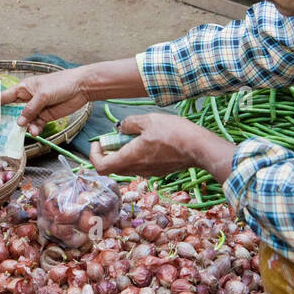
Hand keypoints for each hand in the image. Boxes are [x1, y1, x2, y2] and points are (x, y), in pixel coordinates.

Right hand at [0, 67, 90, 135]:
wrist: (82, 87)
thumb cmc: (61, 84)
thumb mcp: (43, 96)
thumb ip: (30, 109)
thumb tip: (19, 123)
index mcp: (24, 88)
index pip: (4, 96)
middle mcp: (28, 99)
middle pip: (13, 111)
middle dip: (7, 120)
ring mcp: (37, 108)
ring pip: (26, 121)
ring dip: (26, 126)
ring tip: (30, 131)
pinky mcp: (46, 116)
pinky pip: (36, 125)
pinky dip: (36, 129)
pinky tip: (38, 131)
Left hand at [88, 113, 234, 180]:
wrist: (199, 148)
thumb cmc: (174, 132)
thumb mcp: (149, 120)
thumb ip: (130, 124)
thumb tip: (121, 128)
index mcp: (130, 157)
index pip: (101, 166)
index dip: (94, 155)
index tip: (98, 143)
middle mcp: (137, 169)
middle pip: (113, 167)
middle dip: (110, 152)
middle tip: (116, 137)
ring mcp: (148, 172)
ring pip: (127, 167)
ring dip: (124, 154)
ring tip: (135, 137)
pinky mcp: (159, 171)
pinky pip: (140, 166)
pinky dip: (137, 156)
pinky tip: (149, 142)